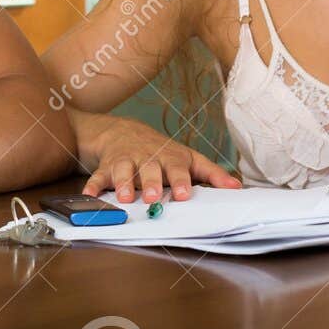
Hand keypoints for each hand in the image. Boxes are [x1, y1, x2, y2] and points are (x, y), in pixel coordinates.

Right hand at [73, 110, 240, 203]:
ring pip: (124, 171)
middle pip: (150, 170)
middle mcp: (148, 158)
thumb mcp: (188, 158)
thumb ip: (211, 174)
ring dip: (124, 183)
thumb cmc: (161, 150)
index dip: (181, 181)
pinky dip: (93, 184)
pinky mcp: (106, 165)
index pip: (178, 169)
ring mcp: (126, 160)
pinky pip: (99, 175)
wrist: (123, 130)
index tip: (184, 194)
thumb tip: (237, 188)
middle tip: (153, 198)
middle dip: (152, 183)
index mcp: (170, 158)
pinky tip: (90, 194)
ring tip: (126, 198)